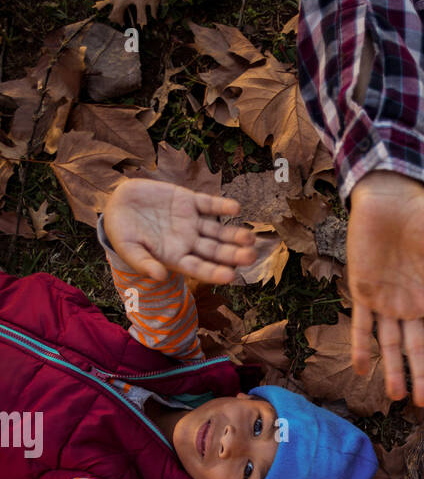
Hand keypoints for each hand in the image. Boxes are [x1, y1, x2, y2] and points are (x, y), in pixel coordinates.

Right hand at [102, 179, 256, 283]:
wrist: (117, 204)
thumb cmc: (122, 233)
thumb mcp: (128, 248)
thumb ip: (143, 262)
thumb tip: (159, 277)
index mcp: (176, 257)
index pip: (199, 268)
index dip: (214, 272)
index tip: (230, 276)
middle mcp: (188, 242)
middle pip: (215, 251)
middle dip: (233, 254)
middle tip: (251, 256)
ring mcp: (190, 221)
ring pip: (217, 230)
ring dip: (234, 233)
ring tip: (249, 237)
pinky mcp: (188, 201)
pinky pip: (209, 204)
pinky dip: (221, 206)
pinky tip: (235, 209)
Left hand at [346, 169, 423, 406]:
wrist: (392, 194)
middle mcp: (409, 304)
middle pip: (416, 347)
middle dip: (419, 375)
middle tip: (422, 403)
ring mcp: (385, 300)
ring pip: (389, 343)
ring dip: (392, 369)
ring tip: (396, 395)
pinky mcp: (362, 290)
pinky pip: (361, 325)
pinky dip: (360, 346)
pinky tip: (362, 369)